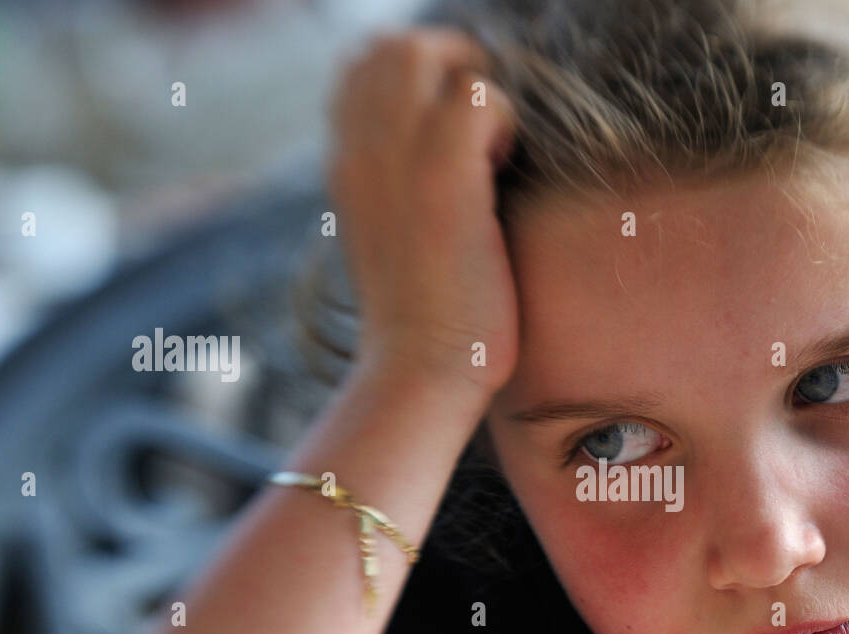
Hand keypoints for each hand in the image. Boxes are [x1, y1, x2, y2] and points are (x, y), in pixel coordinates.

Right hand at [327, 28, 519, 395]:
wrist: (417, 373)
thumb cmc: (421, 325)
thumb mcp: (394, 243)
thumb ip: (402, 191)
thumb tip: (451, 162)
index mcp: (345, 166)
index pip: (361, 68)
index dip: (415, 73)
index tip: (453, 117)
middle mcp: (359, 150)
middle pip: (389, 45)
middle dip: (448, 61)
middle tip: (484, 121)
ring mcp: (396, 158)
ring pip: (425, 53)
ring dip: (474, 86)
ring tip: (493, 147)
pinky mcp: (444, 178)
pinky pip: (477, 95)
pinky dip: (501, 119)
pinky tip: (504, 171)